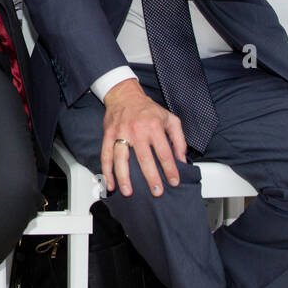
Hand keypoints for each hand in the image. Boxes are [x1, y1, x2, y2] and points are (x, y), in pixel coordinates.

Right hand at [100, 79, 186, 197]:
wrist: (124, 95)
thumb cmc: (147, 109)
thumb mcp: (170, 119)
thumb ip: (179, 139)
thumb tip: (181, 159)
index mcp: (154, 127)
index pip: (164, 153)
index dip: (170, 169)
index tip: (173, 182)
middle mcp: (137, 131)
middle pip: (144, 159)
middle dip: (151, 177)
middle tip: (156, 192)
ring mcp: (120, 134)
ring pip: (121, 159)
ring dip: (124, 177)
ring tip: (128, 192)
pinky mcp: (108, 136)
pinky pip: (106, 155)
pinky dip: (106, 171)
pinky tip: (110, 183)